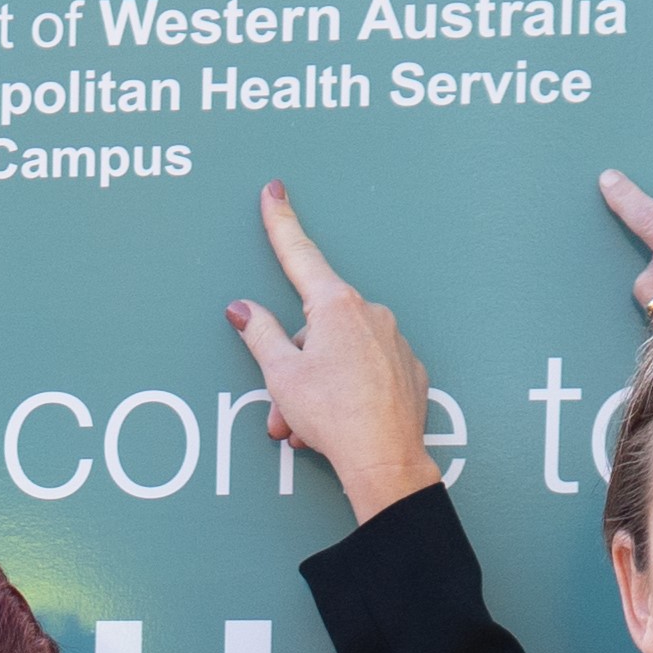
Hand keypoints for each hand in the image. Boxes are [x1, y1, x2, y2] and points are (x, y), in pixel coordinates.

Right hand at [222, 187, 439, 519]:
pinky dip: (349, 395)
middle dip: (295, 365)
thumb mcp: (282, 375)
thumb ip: (260, 334)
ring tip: (309, 427)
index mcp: (335, 306)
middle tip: (285, 408)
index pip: (299, 254)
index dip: (281, 222)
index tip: (274, 192)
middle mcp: (370, 314)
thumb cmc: (333, 416)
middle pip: (315, 328)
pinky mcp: (410, 370)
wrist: (385, 460)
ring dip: (317, 388)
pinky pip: (368, 372)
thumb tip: (242, 308)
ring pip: (340, 355)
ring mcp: (394, 341)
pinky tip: (343, 424)